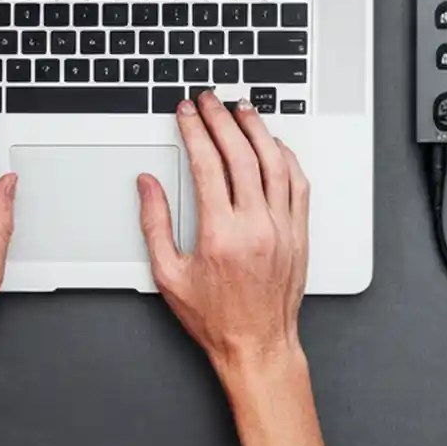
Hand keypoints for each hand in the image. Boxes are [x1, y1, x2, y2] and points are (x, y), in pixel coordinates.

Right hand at [138, 91, 325, 445]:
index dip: (195, 130)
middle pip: (241, 154)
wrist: (257, 344)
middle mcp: (256, 225)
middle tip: (209, 101)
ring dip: (258, 130)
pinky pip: (298, 184)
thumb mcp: (168, 274)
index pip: (208, 164)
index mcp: (221, 233)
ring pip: (275, 162)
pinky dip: (286, 158)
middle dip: (222, 120)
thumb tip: (147, 184)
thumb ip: (154, 223)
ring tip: (242, 109)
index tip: (186, 112)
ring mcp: (282, 227)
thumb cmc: (214, 317)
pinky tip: (274, 144)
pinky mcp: (300, 232)